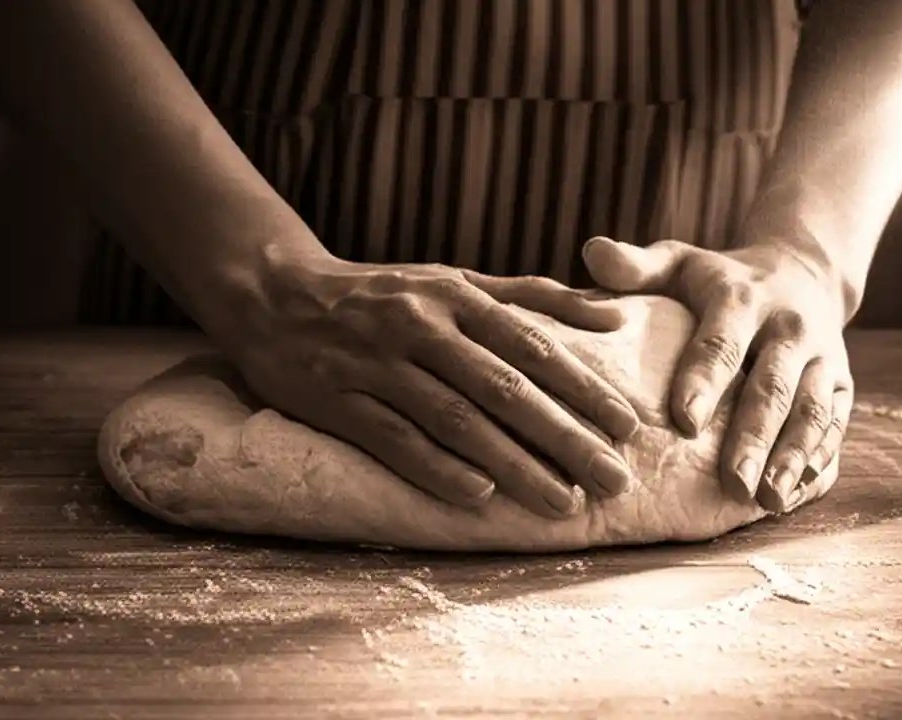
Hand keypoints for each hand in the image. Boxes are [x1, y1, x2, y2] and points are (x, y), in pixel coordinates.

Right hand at [209, 253, 640, 518]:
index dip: (582, 388)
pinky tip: (478, 495)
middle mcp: (421, 326)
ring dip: (513, 464)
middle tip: (614, 480)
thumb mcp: (455, 282)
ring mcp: (375, 363)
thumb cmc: (383, 294)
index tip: (626, 427)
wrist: (275, 293)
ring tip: (561, 503)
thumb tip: (613, 313)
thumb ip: (533, 297)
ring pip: (455, 420)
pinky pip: (392, 438)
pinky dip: (435, 467)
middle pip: (504, 388)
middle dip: (565, 437)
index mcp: (456, 296)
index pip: (533, 346)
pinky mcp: (334, 398)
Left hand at [582, 236, 852, 512]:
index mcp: (743, 299)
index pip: (722, 341)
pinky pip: (836, 427)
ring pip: (813, 411)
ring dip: (792, 457)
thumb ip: (637, 266)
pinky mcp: (842, 386)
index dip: (704, 380)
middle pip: (774, 386)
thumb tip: (592, 252)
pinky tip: (795, 497)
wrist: (803, 271)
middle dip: (754, 437)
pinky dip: (819, 462)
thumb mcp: (678, 261)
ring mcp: (823, 359)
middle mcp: (789, 328)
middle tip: (734, 483)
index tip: (683, 421)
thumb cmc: (718, 278)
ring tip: (767, 501)